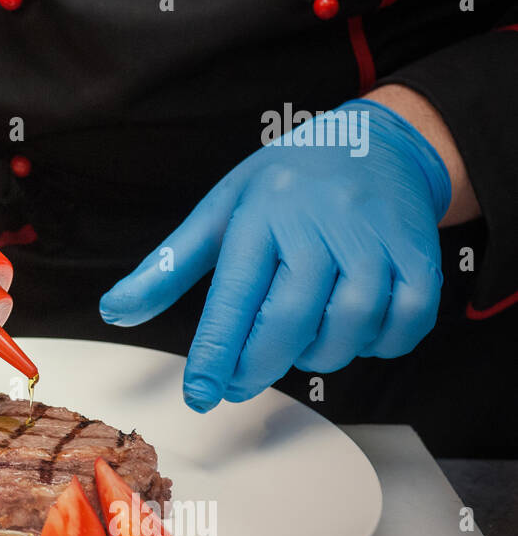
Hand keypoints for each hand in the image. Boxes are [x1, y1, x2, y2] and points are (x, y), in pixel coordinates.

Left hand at [99, 99, 451, 411]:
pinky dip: (376, 344)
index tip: (201, 395)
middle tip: (237, 382)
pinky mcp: (419, 256)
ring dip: (317, 356)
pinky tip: (350, 330)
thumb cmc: (286, 182)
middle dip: (258, 367)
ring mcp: (374, 241)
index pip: (234, 298)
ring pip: (347, 331)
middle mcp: (320, 226)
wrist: (376, 140)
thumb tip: (115, 309)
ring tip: (295, 342)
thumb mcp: (219, 209)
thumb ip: (167, 266)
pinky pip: (402, 326)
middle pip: (289, 322)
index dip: (216, 356)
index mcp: (262, 215)